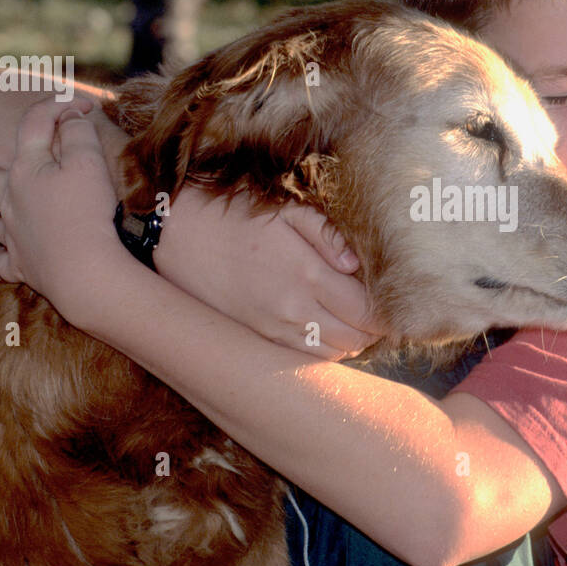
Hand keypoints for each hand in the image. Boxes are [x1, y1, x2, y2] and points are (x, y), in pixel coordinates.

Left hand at [0, 97, 127, 324]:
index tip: (82, 105)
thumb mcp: (90, 163)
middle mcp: (10, 201)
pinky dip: (7, 256)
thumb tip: (69, 119)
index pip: (35, 125)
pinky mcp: (24, 267)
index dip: (58, 107)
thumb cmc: (88, 214)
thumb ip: (77, 134)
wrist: (85, 273)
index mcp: (26, 169)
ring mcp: (14, 236)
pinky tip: (9, 254)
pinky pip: (6, 261)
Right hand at [155, 188, 390, 360]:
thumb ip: (326, 234)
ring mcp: (272, 328)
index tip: (394, 302)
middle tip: (377, 310)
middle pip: (354, 339)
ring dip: (349, 341)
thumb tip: (357, 261)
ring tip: (353, 318)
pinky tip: (323, 326)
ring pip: (330, 354)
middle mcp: (292, 310)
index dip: (386, 313)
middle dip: (373, 329)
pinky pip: (302, 357)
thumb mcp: (284, 209)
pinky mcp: (255, 336)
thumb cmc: (231, 212)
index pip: (366, 312)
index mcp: (306, 274)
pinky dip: (322, 348)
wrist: (172, 232)